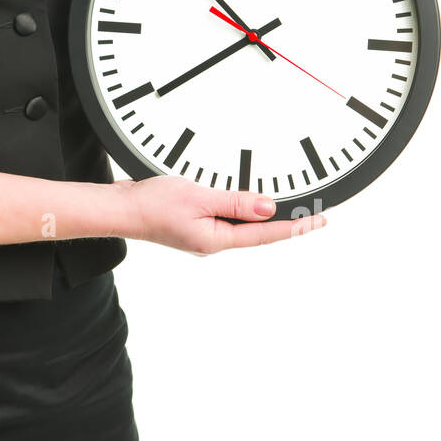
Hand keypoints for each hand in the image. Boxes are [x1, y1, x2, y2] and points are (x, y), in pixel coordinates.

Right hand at [116, 176, 327, 256]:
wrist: (119, 209)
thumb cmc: (151, 204)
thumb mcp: (199, 198)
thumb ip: (236, 203)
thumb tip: (269, 208)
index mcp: (217, 240)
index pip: (266, 234)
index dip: (297, 226)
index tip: (321, 220)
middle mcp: (212, 243)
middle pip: (258, 234)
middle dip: (287, 224)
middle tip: (315, 213)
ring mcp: (202, 236)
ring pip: (242, 228)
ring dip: (265, 219)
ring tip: (290, 209)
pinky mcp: (193, 227)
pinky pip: (227, 221)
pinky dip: (243, 213)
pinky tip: (247, 205)